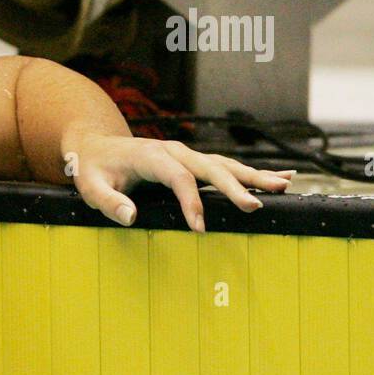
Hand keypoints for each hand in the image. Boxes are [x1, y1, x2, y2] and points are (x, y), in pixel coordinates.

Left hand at [64, 134, 294, 231]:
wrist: (94, 146)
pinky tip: (281, 177)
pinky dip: (251, 172)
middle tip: (255, 205)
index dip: (191, 202)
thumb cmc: (92, 169)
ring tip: (283, 186)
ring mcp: (186, 154)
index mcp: (151, 156)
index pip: (178, 178)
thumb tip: (130, 217)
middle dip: (234, 186)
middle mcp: (174, 151)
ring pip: (224, 164)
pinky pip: (226, 166)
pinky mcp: (192, 161)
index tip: (199, 228)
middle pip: (210, 167)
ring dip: (254, 175)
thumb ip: (108, 202)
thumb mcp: (90, 186)